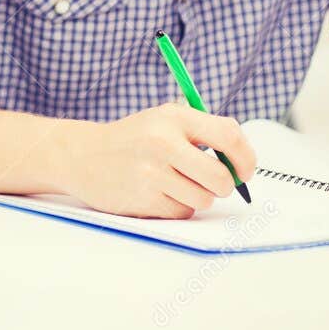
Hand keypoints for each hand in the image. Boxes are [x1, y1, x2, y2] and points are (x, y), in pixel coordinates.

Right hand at [58, 103, 256, 218]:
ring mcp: (151, 173)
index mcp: (173, 117)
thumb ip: (203, 134)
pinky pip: (182, 212)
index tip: (244, 169)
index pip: (228, 136)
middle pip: (220, 178)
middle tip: (214, 183)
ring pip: (203, 199)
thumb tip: (242, 164)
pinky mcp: (143, 199)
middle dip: (224, 186)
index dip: (246, 157)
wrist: (83, 155)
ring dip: (197, 196)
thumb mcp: (164, 120)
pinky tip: (157, 192)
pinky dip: (176, 206)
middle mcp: (162, 142)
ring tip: (174, 183)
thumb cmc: (134, 139)